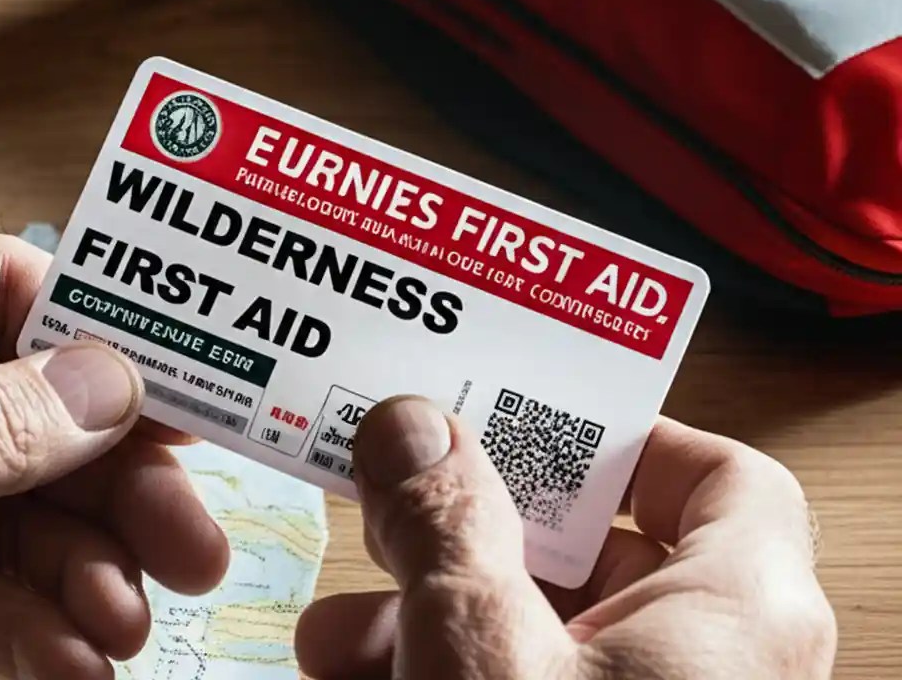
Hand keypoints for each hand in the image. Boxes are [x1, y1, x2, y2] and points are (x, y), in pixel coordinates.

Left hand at [0, 235, 229, 679]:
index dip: (96, 335)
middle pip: (35, 423)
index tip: (185, 389)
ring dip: (93, 571)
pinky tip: (84, 661)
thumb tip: (112, 381)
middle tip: (191, 542)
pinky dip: (49, 632)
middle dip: (117, 484)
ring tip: (126, 623)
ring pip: (30, 523)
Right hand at [296, 397, 834, 678]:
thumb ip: (443, 526)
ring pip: (546, 638)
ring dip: (428, 618)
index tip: (518, 419)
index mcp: (740, 615)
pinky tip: (352, 678)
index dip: (621, 434)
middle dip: (464, 538)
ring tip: (333, 635)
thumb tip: (411, 424)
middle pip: (600, 558)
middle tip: (386, 514)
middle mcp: (719, 668)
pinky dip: (448, 676)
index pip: (721, 475)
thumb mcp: (481, 655)